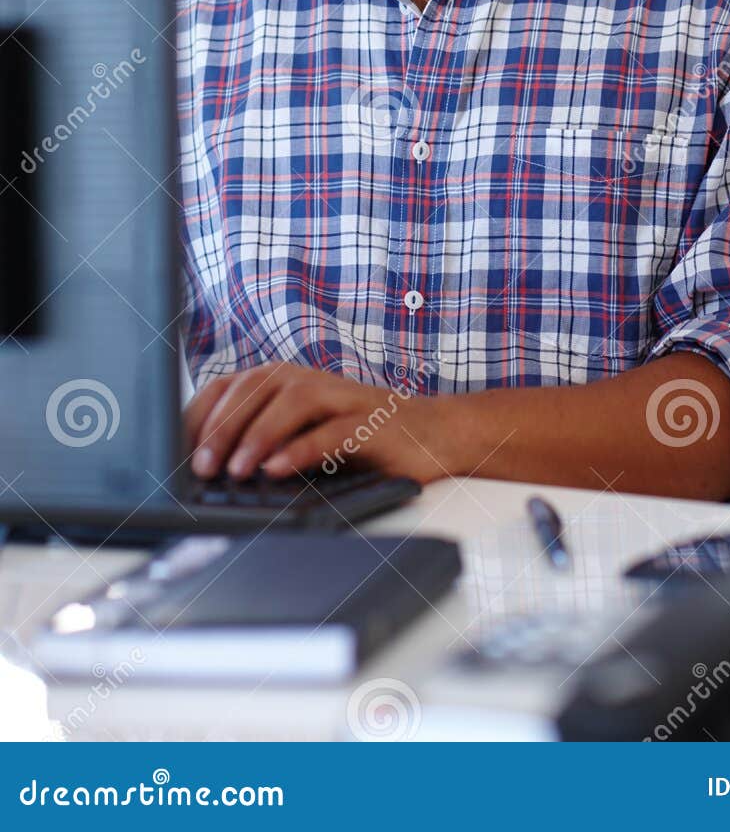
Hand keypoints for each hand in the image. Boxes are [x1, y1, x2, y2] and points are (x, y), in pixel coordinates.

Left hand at [183, 362, 442, 483]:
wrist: (428, 434)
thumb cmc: (355, 438)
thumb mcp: (299, 435)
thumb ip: (260, 440)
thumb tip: (202, 469)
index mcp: (283, 381)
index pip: (229, 386)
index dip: (201, 416)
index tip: (177, 452)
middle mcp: (309, 380)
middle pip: (255, 390)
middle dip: (223, 429)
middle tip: (201, 467)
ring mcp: (342, 397)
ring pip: (292, 402)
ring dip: (258, 435)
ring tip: (236, 471)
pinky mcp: (370, 422)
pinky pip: (332, 430)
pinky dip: (302, 449)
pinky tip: (279, 469)